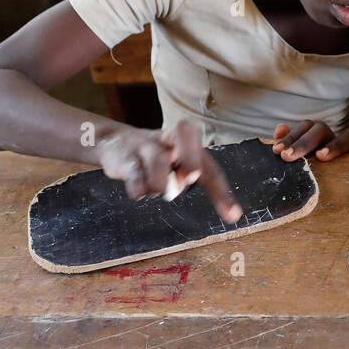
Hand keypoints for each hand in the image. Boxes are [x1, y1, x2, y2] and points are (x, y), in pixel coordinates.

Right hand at [97, 120, 242, 222]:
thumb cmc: (157, 156)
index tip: (234, 215)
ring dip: (160, 182)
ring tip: (156, 189)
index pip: (210, 168)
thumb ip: (185, 178)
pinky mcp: (125, 157)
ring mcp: (146, 146)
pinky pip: (134, 172)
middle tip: (191, 176)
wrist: (114, 142)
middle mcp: (170, 139)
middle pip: (185, 133)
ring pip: (158, 160)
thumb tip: (182, 185)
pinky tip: (139, 194)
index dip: (222, 193)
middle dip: (191, 157)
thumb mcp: (177, 165)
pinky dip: (138, 186)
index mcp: (190, 143)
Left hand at [272, 121, 348, 162]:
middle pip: (321, 130)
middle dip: (304, 143)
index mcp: (319, 137)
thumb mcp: (305, 153)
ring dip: (336, 144)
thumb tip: (280, 128)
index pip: (304, 129)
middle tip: (288, 157)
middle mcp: (335, 137)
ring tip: (322, 156)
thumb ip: (293, 141)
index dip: (291, 138)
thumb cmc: (322, 165)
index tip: (277, 151)